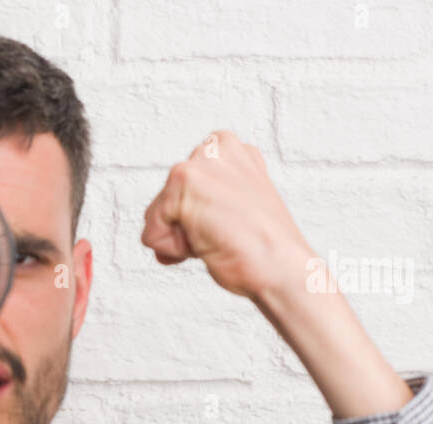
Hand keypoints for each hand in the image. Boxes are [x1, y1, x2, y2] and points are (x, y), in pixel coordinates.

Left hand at [141, 129, 312, 306]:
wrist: (281, 267)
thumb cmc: (262, 248)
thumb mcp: (232, 211)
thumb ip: (200, 204)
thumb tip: (154, 229)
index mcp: (229, 151)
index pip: (181, 192)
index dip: (197, 219)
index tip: (230, 224)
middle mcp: (213, 148)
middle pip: (165, 202)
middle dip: (185, 228)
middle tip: (226, 233)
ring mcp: (198, 162)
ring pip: (156, 217)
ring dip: (181, 239)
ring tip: (219, 236)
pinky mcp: (182, 181)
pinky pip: (151, 233)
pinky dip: (174, 249)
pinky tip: (208, 242)